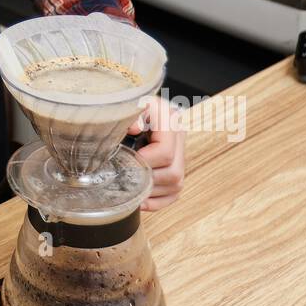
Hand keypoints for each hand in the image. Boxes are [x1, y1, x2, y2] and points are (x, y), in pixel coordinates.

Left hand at [128, 94, 185, 210]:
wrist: (140, 108)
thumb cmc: (133, 106)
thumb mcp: (132, 103)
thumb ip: (132, 113)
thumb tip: (134, 128)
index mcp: (170, 122)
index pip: (165, 152)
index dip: (145, 161)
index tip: (127, 160)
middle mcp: (180, 141)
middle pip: (173, 173)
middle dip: (147, 178)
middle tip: (125, 176)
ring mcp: (181, 157)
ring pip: (175, 185)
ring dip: (151, 191)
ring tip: (130, 188)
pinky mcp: (176, 170)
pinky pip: (173, 195)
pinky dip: (156, 202)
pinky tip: (141, 201)